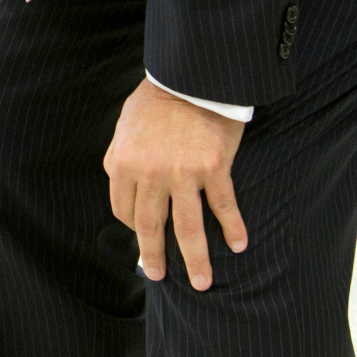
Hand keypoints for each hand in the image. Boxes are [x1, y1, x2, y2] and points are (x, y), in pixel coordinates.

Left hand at [104, 81, 247, 288]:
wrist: (192, 74)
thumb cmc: (157, 98)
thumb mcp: (124, 125)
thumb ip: (118, 156)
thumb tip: (118, 181)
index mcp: (124, 163)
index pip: (124, 211)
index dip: (134, 227)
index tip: (145, 236)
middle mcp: (151, 173)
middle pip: (152, 226)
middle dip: (156, 257)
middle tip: (162, 277)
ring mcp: (183, 173)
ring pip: (187, 227)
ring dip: (196, 259)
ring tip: (202, 282)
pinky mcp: (213, 167)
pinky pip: (223, 205)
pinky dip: (232, 227)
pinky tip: (238, 244)